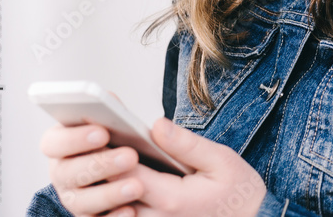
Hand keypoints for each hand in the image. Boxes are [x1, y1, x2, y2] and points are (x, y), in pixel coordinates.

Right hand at [40, 122, 143, 216]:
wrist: (148, 169)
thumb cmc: (132, 140)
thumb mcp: (131, 124)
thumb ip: (135, 120)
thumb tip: (161, 125)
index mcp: (64, 143)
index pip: (54, 142)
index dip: (74, 138)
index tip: (103, 133)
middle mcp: (64, 173)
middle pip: (67, 173)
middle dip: (99, 164)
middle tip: (130, 157)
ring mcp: (75, 198)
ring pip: (81, 202)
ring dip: (108, 194)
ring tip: (137, 186)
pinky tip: (131, 210)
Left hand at [108, 117, 266, 216]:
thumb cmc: (239, 193)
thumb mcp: (221, 161)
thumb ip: (186, 144)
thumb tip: (156, 124)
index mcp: (171, 199)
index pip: (126, 172)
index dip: (109, 150)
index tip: (100, 129)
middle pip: (113, 193)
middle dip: (101, 168)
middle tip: (93, 144)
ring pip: (115, 210)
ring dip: (107, 188)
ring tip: (101, 164)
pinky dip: (118, 203)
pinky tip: (121, 184)